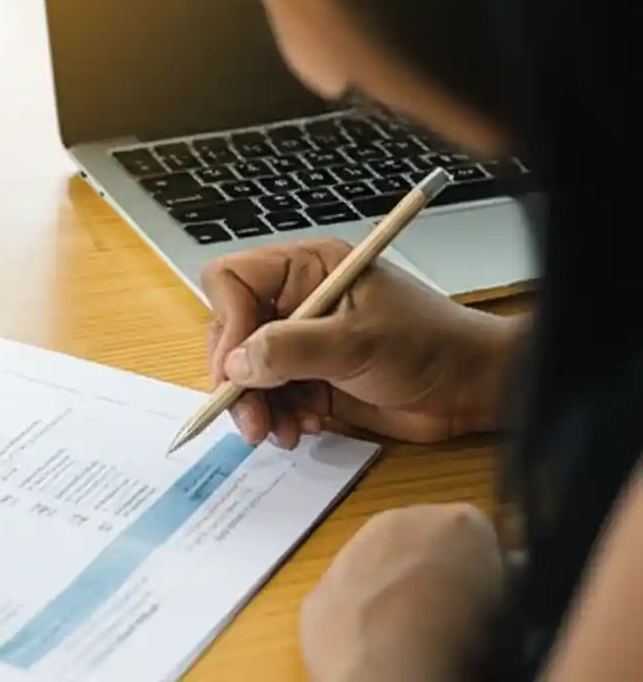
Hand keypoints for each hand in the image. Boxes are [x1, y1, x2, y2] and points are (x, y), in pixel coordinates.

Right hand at [201, 237, 521, 446]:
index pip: (233, 281)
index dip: (229, 324)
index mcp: (307, 269)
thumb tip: (237, 364)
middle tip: (250, 419)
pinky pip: (270, 396)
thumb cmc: (430, 345)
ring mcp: (301, 341)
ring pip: (246, 371)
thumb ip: (292, 350)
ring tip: (279, 432)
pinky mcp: (310, 377)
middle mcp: (297, 300)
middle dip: (237, 378)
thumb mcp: (358, 343)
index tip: (239, 369)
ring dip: (256, 406)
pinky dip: (277, 417)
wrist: (472, 388)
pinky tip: (302, 428)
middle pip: (232, 331)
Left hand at [300, 503, 503, 681]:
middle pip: (418, 540)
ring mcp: (349, 553)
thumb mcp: (509, 607)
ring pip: (372, 566)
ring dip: (386, 590)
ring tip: (404, 635)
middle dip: (426, 569)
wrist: (393, 666)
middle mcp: (399, 522)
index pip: (474, 534)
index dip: (477, 568)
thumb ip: (498, 581)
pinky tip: (368, 648)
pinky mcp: (317, 591)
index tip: (480, 597)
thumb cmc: (467, 636)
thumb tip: (499, 581)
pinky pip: (342, 599)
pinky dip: (352, 618)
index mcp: (459, 521)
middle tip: (442, 613)